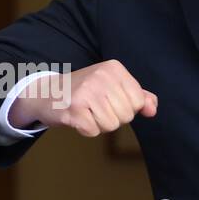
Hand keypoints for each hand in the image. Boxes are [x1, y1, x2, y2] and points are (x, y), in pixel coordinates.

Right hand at [9, 60, 157, 136]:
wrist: (47, 93)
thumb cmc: (84, 92)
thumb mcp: (113, 87)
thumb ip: (138, 97)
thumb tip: (152, 110)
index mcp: (114, 68)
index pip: (138, 102)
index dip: (126, 108)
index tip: (109, 100)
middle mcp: (101, 76)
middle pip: (126, 116)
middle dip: (113, 118)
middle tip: (95, 107)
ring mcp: (86, 91)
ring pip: (111, 125)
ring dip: (99, 125)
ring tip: (87, 112)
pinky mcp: (73, 108)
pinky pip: (93, 131)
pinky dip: (86, 130)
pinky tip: (77, 118)